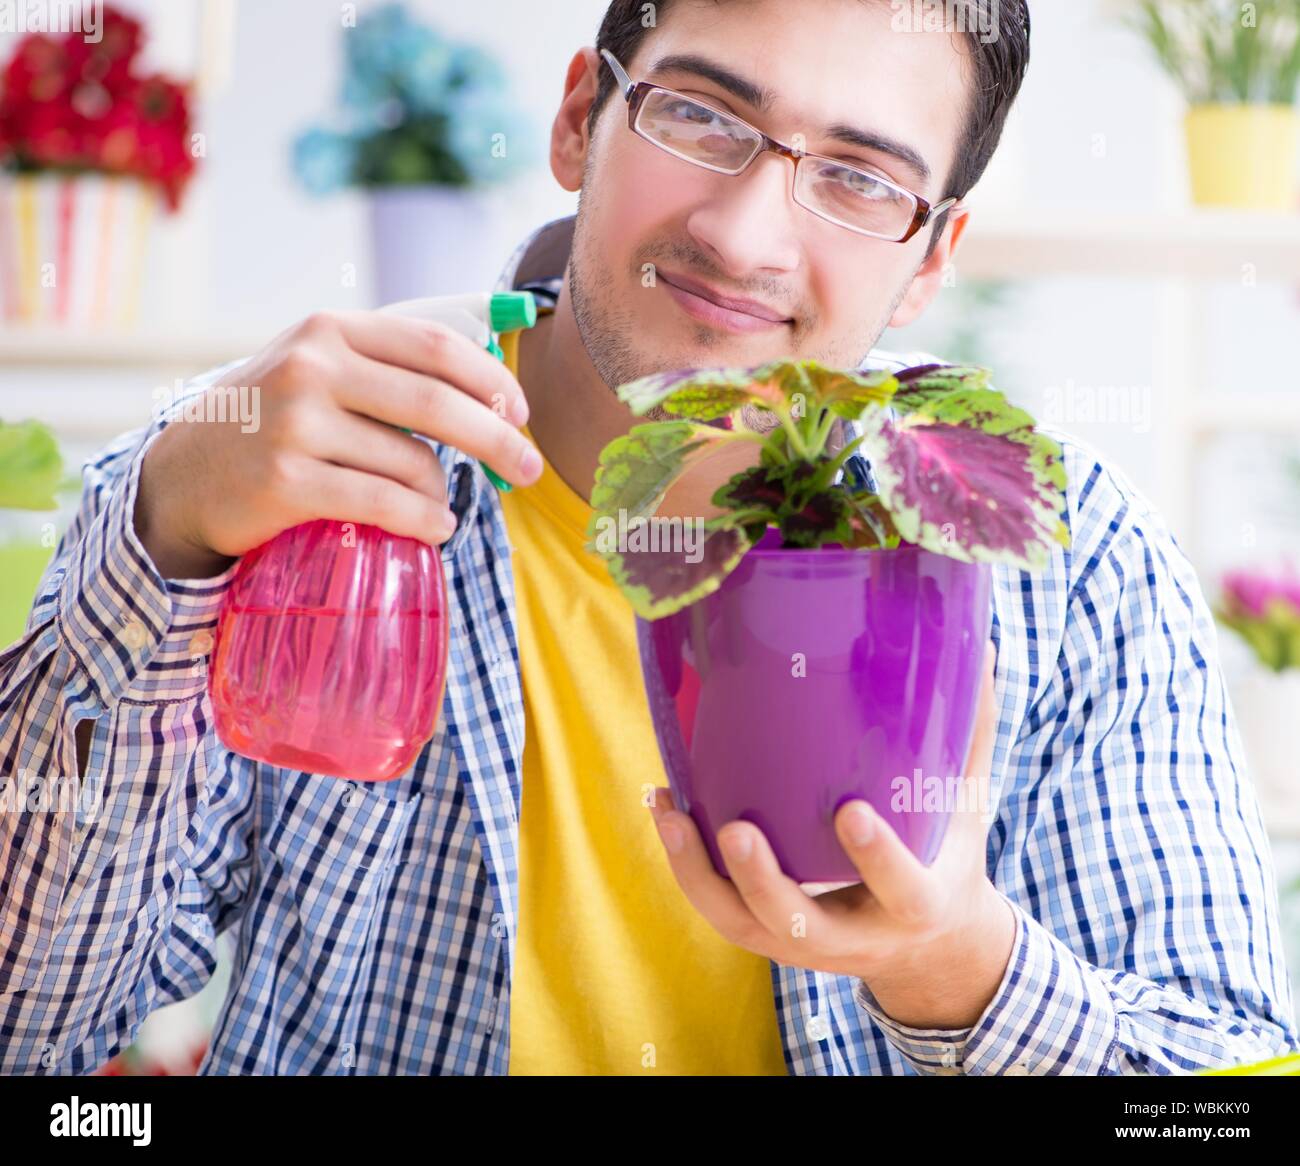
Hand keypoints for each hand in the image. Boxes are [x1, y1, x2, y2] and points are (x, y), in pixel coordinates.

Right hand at [134, 310, 542, 577]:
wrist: (185, 474)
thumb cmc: (273, 420)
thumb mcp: (319, 368)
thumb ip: (388, 366)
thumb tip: (492, 387)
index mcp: (331, 331)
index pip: (435, 346)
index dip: (490, 381)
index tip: (522, 412)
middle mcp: (311, 367)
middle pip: (436, 403)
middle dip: (499, 439)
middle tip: (532, 468)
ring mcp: (295, 425)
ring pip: (412, 464)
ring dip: (443, 494)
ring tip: (439, 507)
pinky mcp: (286, 483)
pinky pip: (384, 505)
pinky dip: (423, 522)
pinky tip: (435, 529)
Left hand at [649, 642, 1016, 1030]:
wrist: (930, 950)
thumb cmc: (945, 858)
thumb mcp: (967, 807)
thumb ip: (967, 735)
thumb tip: (977, 648)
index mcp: (917, 905)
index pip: (900, 889)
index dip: (876, 858)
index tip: (851, 812)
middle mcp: (857, 938)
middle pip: (800, 925)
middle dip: (763, 881)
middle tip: (737, 829)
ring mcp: (806, 946)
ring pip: (743, 924)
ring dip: (700, 873)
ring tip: (670, 811)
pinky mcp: (770, 940)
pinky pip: (720, 910)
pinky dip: (688, 866)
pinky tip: (666, 810)